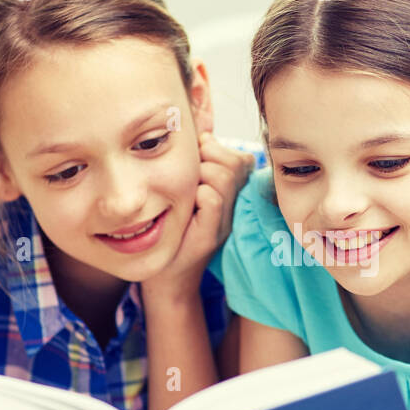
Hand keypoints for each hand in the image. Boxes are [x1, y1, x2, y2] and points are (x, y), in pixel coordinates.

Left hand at [144, 132, 254, 300]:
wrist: (166, 278)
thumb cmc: (172, 231)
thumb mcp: (186, 193)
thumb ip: (197, 165)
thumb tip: (202, 131)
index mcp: (231, 196)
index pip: (243, 159)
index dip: (219, 149)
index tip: (198, 155)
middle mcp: (233, 208)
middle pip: (236, 163)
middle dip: (210, 155)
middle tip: (191, 169)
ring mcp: (224, 222)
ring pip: (224, 178)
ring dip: (201, 174)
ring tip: (187, 188)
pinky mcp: (210, 235)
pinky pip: (211, 199)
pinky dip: (197, 194)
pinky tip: (187, 204)